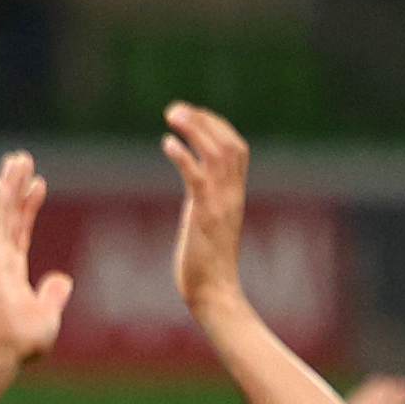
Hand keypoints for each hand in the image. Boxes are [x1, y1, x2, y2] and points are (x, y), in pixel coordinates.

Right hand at [0, 151, 75, 364]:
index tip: (39, 183)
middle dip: (16, 186)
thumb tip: (62, 279)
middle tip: (21, 159)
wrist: (4, 353)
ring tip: (15, 160)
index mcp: (11, 270)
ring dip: (9, 186)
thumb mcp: (47, 315)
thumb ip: (53, 295)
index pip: (21, 230)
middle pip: (9, 215)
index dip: (28, 206)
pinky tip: (2, 182)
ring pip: (1, 213)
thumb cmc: (21, 342)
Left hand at [166, 101, 253, 319]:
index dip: (216, 126)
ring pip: (217, 154)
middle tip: (175, 108)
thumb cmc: (207, 267)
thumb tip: (198, 188)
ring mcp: (221, 204)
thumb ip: (207, 202)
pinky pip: (197, 177)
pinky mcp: (204, 215)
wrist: (214, 294)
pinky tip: (167, 143)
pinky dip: (183, 155)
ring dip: (194, 129)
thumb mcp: (210, 224)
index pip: (237, 148)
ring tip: (171, 114)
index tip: (192, 115)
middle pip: (230, 144)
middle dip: (204, 120)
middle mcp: (232, 195)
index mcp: (234, 196)